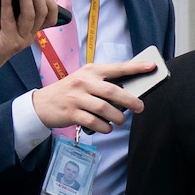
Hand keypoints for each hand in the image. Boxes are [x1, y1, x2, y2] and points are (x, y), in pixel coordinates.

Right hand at [33, 58, 158, 132]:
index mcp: (91, 71)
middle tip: (140, 107)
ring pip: (104, 108)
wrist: (42, 103)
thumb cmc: (70, 91)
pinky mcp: (71, 113)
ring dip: (117, 117)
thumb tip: (130, 88)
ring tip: (120, 120)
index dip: (135, 67)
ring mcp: (77, 97)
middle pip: (113, 91)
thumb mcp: (85, 80)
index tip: (151, 66)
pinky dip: (104, 127)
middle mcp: (84, 82)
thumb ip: (104, 82)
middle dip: (130, 101)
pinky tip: (107, 127)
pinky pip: (94, 122)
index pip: (117, 68)